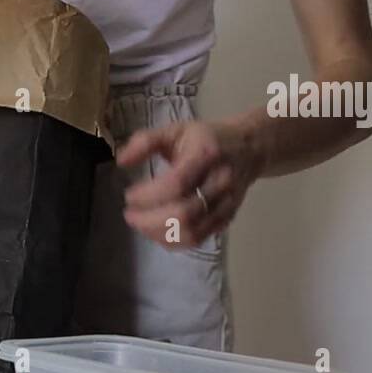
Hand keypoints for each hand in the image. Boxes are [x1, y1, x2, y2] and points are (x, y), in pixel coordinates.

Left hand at [117, 120, 261, 248]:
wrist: (250, 147)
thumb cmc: (206, 138)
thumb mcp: (175, 130)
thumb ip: (145, 141)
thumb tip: (121, 162)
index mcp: (206, 155)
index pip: (175, 184)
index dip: (147, 196)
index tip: (129, 195)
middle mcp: (220, 182)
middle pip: (183, 214)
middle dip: (149, 220)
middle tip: (129, 214)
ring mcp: (226, 204)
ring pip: (191, 232)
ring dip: (158, 234)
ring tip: (141, 224)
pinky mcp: (227, 219)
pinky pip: (198, 239)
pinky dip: (172, 241)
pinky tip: (157, 231)